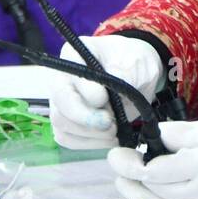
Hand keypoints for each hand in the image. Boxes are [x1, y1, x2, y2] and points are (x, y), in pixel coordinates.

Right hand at [49, 36, 164, 149]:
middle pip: (59, 103)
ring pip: (61, 124)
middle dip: (85, 118)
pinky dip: (89, 143)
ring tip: (114, 130)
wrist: (138, 78)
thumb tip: (116, 80)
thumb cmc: (133, 63)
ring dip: (89, 134)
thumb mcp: (137, 63)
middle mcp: (62, 78)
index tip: (105, 99)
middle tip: (110, 124)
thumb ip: (127, 72)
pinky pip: (68, 138)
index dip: (86, 91)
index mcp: (74, 55)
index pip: (70, 75)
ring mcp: (62, 102)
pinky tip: (109, 138)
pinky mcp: (67, 122)